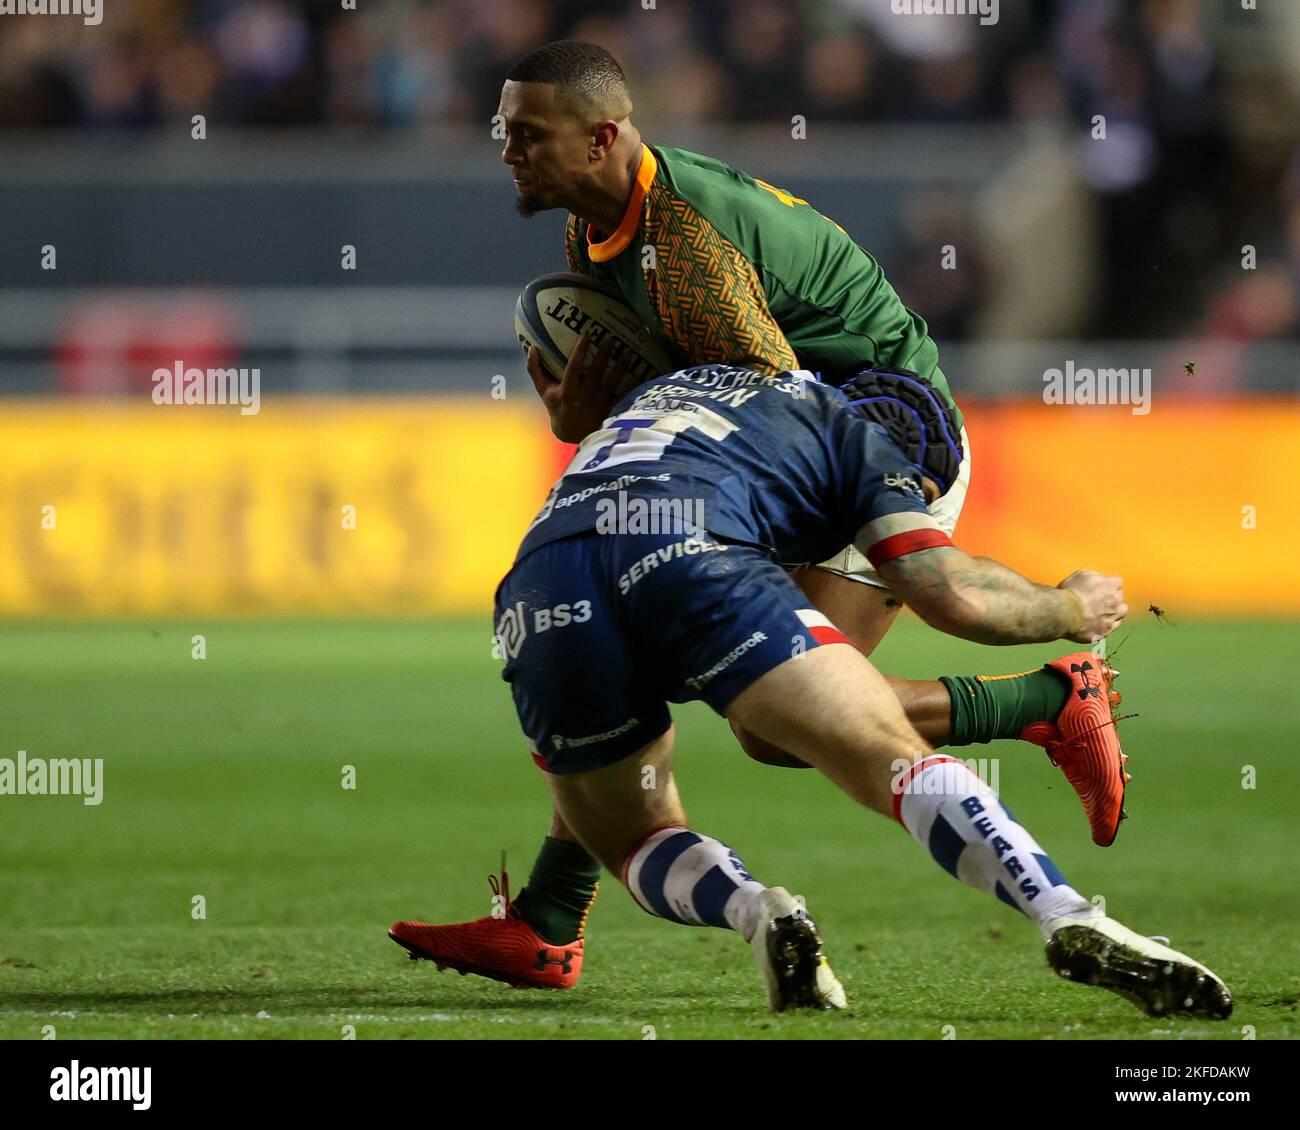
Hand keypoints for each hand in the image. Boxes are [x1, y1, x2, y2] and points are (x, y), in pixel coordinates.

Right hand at [526, 333, 643, 442]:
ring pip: (611, 384)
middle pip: (595, 373)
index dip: (579, 352)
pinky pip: (623, 397)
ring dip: (620, 368)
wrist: (570, 434)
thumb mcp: (543, 391)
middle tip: (611, 337)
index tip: (586, 335)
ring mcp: (598, 405)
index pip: (573, 369)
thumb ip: (535, 370)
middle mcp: (583, 398)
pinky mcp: (609, 411)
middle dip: (604, 355)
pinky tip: (640, 373)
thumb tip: (531, 348)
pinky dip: (631, 386)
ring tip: (628, 352)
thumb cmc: (557, 408)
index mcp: (566, 392)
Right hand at [1057, 570, 1127, 642]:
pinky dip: (1106, 625)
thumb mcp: (1079, 575)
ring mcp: (1112, 617)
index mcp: (1110, 584)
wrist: (1065, 613)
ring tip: (1103, 613)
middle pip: (1120, 598)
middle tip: (1098, 600)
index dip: (1108, 585)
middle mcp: (1116, 600)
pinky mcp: (1105, 631)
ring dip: (1115, 612)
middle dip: (1112, 598)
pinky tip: (1097, 623)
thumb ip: (1093, 576)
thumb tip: (1096, 579)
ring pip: (1121, 613)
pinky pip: (1112, 627)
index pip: (1117, 582)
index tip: (1100, 587)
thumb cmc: (1070, 592)